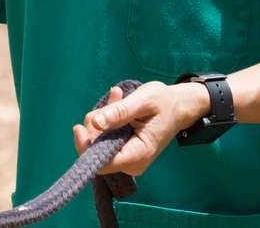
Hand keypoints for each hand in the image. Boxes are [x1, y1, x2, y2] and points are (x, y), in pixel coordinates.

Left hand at [72, 81, 200, 176]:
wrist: (180, 106)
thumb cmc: (165, 102)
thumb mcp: (143, 100)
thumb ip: (119, 112)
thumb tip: (95, 123)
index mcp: (138, 154)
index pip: (103, 163)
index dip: (86, 147)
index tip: (79, 127)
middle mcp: (131, 163)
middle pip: (97, 152)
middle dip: (97, 125)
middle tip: (114, 98)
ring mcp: (127, 158)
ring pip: (98, 142)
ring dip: (103, 118)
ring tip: (118, 96)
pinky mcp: (123, 150)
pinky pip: (105, 137)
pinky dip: (107, 119)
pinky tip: (117, 101)